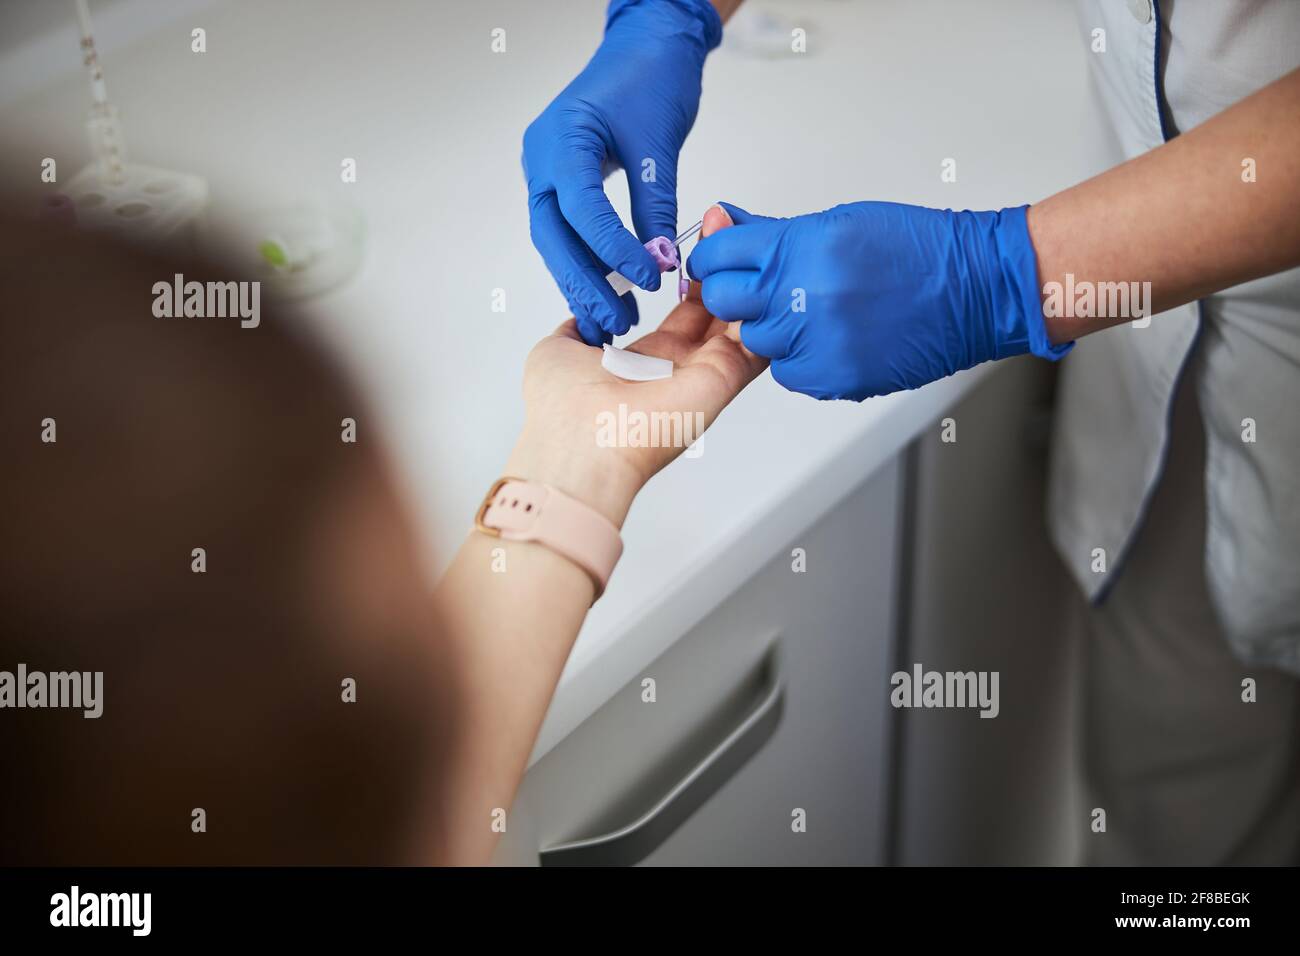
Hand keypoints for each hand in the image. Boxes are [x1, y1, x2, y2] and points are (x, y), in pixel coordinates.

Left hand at [506, 205, 764, 525]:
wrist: (580, 446)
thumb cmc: (560, 409)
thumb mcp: (556, 351)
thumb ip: (576, 330)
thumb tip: (580, 318)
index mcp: (640, 364)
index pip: (680, 315)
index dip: (691, 278)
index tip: (696, 244)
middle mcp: (676, 370)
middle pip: (714, 313)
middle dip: (721, 269)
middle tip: (726, 227)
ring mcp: (703, 375)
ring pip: (738, 321)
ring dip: (744, 279)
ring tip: (745, 234)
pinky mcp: (724, 379)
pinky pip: (755, 341)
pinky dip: (763, 306)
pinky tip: (761, 267)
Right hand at [522, 0, 722, 345]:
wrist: (648, 45)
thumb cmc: (651, 76)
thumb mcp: (658, 142)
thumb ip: (654, 203)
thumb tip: (660, 259)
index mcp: (560, 141)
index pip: (582, 211)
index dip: (613, 251)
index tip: (647, 279)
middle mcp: (543, 160)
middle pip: (554, 237)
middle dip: (584, 283)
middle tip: (615, 322)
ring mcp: (548, 173)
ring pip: (558, 240)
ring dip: (584, 281)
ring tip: (612, 319)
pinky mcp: (563, 183)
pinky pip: (570, 231)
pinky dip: (589, 262)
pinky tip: (609, 292)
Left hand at [687, 201, 1071, 400]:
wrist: (975, 289)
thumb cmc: (917, 250)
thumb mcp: (837, 223)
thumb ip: (773, 233)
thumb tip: (724, 224)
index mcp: (801, 249)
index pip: (720, 254)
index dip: (714, 256)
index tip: (717, 260)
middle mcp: (803, 295)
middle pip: (726, 301)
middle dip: (735, 294)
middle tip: (761, 288)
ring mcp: (816, 341)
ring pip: (756, 340)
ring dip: (773, 327)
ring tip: (814, 310)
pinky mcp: (832, 376)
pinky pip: (788, 371)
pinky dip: (800, 357)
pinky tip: (830, 336)